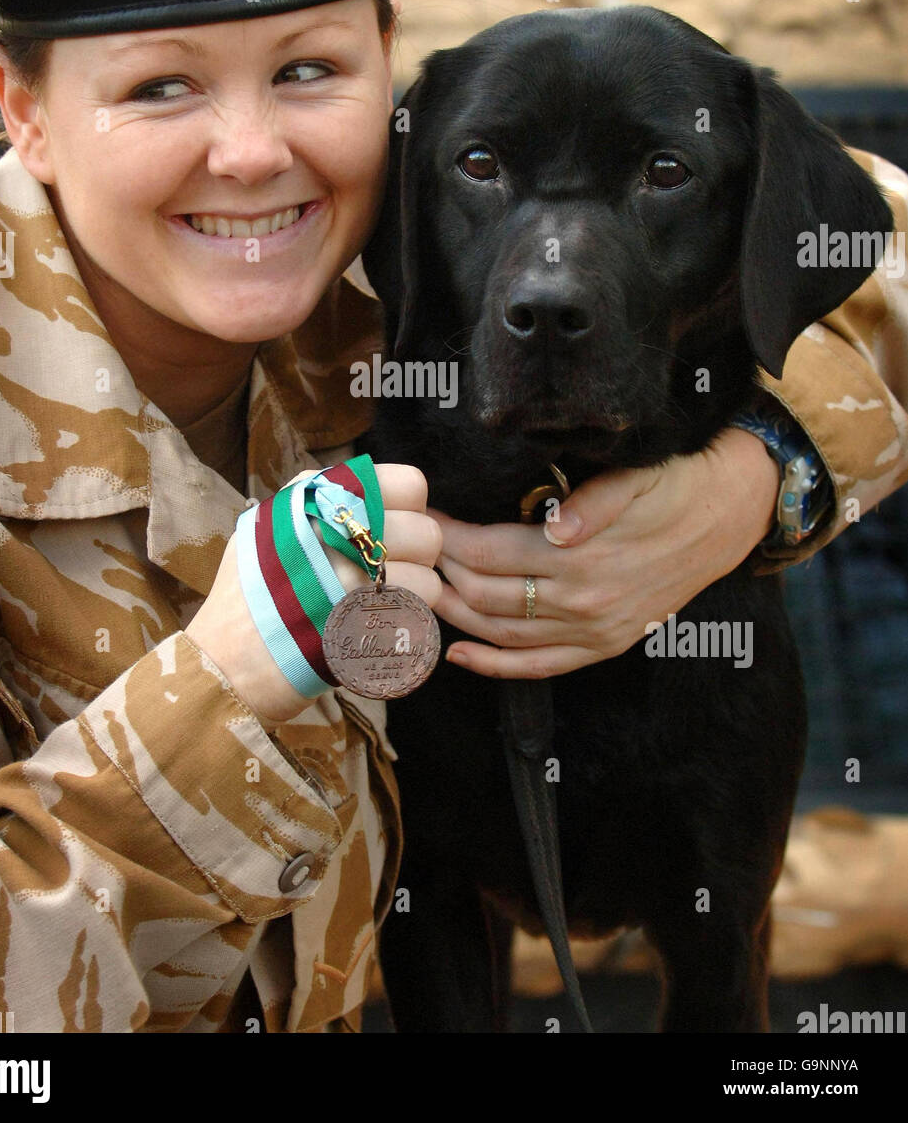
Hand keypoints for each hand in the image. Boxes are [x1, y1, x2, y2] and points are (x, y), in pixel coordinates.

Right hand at [186, 464, 441, 726]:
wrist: (221, 666)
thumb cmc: (245, 596)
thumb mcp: (267, 527)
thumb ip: (315, 501)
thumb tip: (366, 489)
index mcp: (321, 502)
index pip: (410, 485)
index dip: (407, 510)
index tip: (388, 531)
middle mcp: (341, 537)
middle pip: (427, 533)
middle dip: (415, 557)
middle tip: (387, 575)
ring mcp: (354, 584)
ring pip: (429, 581)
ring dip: (412, 598)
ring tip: (379, 607)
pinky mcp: (365, 633)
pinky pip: (418, 623)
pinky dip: (404, 630)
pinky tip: (374, 633)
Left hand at [433, 427, 778, 677]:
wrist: (731, 514)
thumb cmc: (677, 483)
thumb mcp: (638, 478)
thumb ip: (594, 502)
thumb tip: (556, 526)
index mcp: (584, 557)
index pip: (490, 553)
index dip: (448, 538)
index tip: (422, 519)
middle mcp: (585, 602)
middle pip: (486, 596)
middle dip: (441, 573)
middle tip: (411, 551)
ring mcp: (594, 630)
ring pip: (505, 635)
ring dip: (455, 617)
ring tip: (419, 593)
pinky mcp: (605, 643)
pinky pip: (541, 666)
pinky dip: (496, 665)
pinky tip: (460, 654)